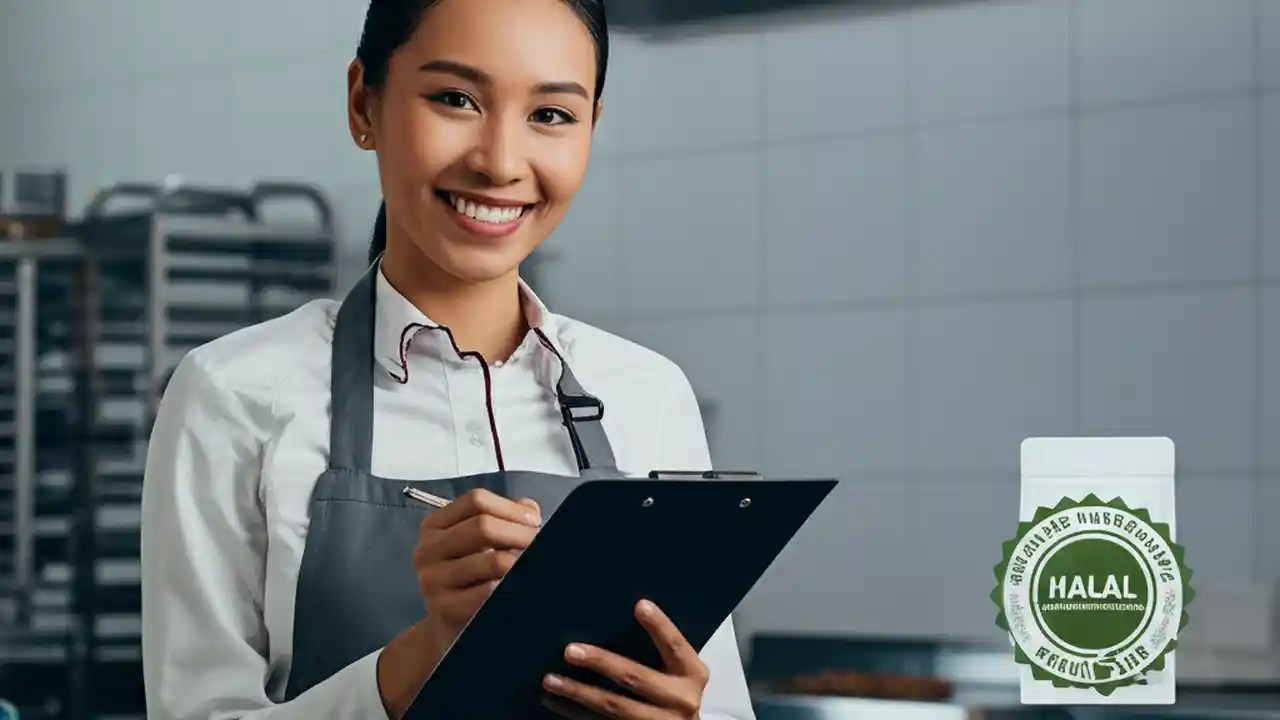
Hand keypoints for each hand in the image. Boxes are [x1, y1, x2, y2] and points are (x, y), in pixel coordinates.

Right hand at [411, 488, 541, 649]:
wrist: (447, 630)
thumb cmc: (471, 579)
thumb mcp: (481, 543)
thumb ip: (505, 519)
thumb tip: (530, 511)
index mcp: (434, 526)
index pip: (476, 500)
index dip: (511, 508)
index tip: (533, 522)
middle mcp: (428, 550)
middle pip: (483, 526)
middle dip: (521, 533)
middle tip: (541, 544)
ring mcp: (433, 580)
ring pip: (493, 560)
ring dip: (522, 562)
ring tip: (534, 566)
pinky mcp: (446, 609)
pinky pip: (490, 592)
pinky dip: (512, 587)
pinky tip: (521, 588)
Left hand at [542, 599, 708, 718]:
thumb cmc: (676, 692)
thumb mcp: (679, 671)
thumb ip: (660, 651)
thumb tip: (620, 613)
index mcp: (691, 674)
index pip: (674, 646)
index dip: (659, 626)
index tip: (640, 605)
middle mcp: (680, 700)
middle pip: (635, 677)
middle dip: (601, 662)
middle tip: (570, 650)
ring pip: (614, 706)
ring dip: (579, 691)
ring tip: (551, 679)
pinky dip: (575, 712)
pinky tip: (554, 700)